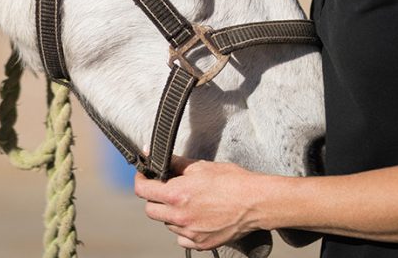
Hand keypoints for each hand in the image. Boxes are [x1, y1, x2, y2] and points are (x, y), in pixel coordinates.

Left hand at [133, 155, 268, 250]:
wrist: (256, 202)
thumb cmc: (232, 181)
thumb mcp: (201, 166)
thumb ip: (174, 162)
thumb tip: (155, 153)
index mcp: (176, 195)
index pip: (143, 190)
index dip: (141, 180)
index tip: (145, 176)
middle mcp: (179, 217)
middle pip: (151, 210)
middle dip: (154, 198)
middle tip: (165, 189)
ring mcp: (190, 233)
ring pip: (167, 224)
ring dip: (170, 214)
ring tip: (188, 203)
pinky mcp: (201, 243)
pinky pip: (182, 238)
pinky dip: (184, 229)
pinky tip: (196, 218)